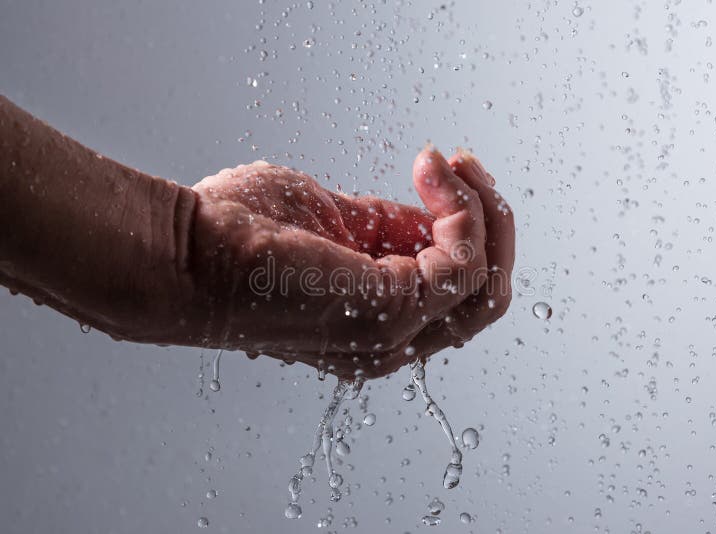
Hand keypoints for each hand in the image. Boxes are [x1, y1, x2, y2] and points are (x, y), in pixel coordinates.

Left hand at [183, 148, 513, 378]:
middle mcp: (393, 337)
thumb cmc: (239, 234)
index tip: (447, 168)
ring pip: (488, 286)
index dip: (467, 223)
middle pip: (488, 297)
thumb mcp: (334, 218)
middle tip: (468, 167)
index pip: (456, 288)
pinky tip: (432, 173)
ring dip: (484, 211)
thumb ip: (386, 226)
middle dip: (494, 222)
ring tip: (450, 164)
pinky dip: (463, 211)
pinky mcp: (391, 310)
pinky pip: (465, 265)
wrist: (184, 252)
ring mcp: (394, 332)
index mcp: (377, 319)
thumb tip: (432, 210)